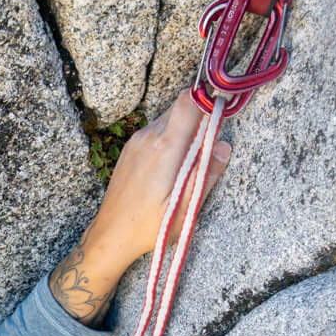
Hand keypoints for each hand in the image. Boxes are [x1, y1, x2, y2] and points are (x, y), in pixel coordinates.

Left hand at [93, 92, 232, 273]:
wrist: (111, 234)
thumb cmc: (148, 226)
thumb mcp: (186, 208)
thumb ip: (206, 174)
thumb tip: (224, 146)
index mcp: (165, 148)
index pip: (188, 103)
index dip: (207, 100)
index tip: (221, 111)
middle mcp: (148, 138)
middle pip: (180, 107)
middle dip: (199, 118)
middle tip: (209, 145)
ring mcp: (136, 141)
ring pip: (168, 119)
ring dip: (185, 130)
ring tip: (190, 162)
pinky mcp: (131, 148)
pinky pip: (156, 131)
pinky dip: (170, 138)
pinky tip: (172, 166)